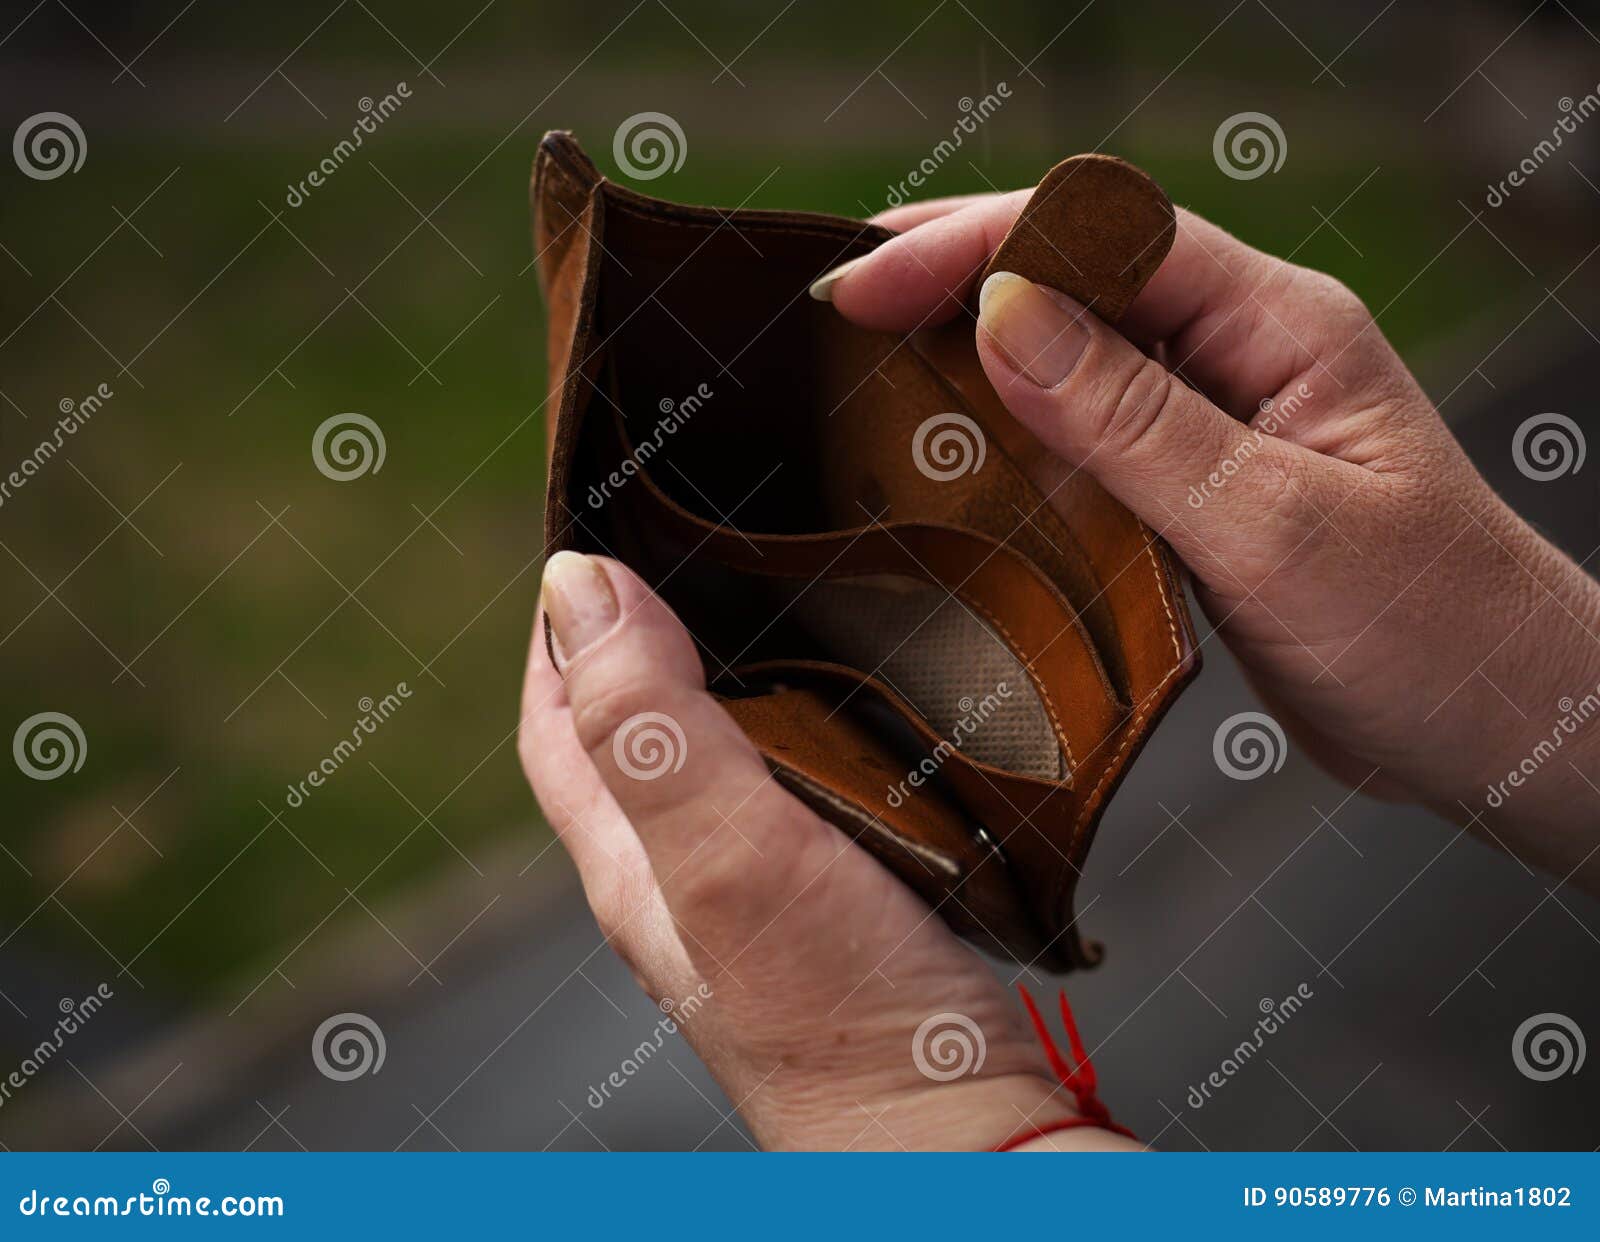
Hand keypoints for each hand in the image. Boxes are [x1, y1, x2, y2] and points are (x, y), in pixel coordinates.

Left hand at [519, 551, 1138, 1149]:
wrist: (955, 1134)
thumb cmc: (841, 1016)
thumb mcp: (727, 852)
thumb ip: (650, 726)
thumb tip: (576, 583)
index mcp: (630, 862)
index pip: (555, 724)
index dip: (559, 630)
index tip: (598, 537)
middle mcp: (682, 877)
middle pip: (628, 734)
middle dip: (639, 634)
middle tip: (694, 539)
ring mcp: (760, 892)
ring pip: (718, 756)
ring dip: (727, 672)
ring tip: (775, 592)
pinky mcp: (837, 899)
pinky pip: (796, 786)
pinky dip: (805, 720)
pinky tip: (856, 696)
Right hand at [817, 191, 1599, 886]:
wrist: (1500, 725)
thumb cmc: (1432, 630)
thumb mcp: (1273, 526)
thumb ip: (1136, 423)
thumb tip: (1007, 320)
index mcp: (1279, 325)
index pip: (1106, 233)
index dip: (976, 242)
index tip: (868, 279)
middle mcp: (1244, 353)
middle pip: (1079, 271)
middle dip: (954, 275)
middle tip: (840, 306)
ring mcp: (1218, 419)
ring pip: (1074, 350)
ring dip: (973, 350)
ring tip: (869, 368)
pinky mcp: (1197, 487)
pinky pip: (1087, 435)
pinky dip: (1011, 434)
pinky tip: (954, 455)